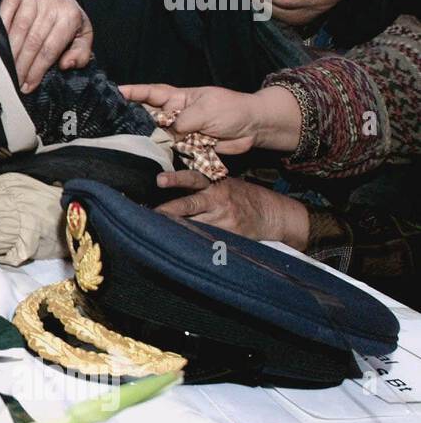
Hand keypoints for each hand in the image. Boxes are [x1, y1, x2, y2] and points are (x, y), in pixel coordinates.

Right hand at [0, 0, 92, 92]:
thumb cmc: (64, 14)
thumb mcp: (81, 32)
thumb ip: (81, 52)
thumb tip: (66, 65)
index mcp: (71, 16)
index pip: (50, 49)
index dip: (37, 70)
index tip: (27, 86)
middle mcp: (53, 3)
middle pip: (34, 41)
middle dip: (22, 65)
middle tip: (13, 82)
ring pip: (20, 28)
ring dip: (10, 52)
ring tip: (5, 69)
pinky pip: (7, 11)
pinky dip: (1, 28)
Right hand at [121, 83, 301, 153]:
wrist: (253, 128)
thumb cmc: (232, 109)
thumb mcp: (208, 109)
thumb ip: (186, 120)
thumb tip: (170, 132)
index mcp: (179, 99)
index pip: (151, 93)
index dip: (132, 92)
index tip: (112, 92)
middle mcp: (174, 116)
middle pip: (146, 116)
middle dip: (128, 117)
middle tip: (107, 121)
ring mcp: (179, 133)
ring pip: (155, 136)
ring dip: (141, 140)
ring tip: (118, 141)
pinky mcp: (186, 149)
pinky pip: (168, 153)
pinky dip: (158, 156)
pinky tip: (142, 158)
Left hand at [155, 172, 309, 248]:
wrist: (272, 213)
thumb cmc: (243, 195)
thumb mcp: (225, 183)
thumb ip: (201, 184)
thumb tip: (169, 185)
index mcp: (215, 184)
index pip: (193, 178)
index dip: (176, 179)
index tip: (159, 180)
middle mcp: (217, 200)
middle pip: (189, 205)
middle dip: (169, 209)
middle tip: (151, 212)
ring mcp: (223, 220)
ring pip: (192, 224)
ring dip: (174, 228)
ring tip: (154, 232)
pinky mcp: (228, 235)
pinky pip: (204, 238)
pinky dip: (190, 240)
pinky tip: (177, 244)